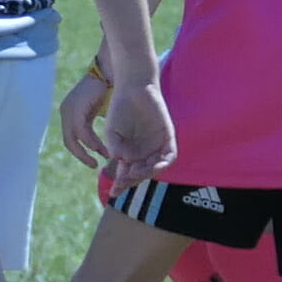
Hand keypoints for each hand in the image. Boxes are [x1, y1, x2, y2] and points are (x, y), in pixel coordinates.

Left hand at [57, 64, 112, 166]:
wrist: (110, 71)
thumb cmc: (109, 90)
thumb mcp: (99, 112)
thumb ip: (97, 127)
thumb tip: (101, 146)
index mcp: (70, 113)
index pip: (71, 139)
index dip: (81, 153)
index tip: (95, 160)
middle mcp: (66, 111)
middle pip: (69, 142)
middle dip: (82, 155)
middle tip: (95, 164)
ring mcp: (69, 109)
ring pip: (73, 138)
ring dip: (88, 150)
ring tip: (103, 155)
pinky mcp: (76, 108)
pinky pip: (81, 131)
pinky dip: (91, 141)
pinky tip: (102, 146)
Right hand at [95, 73, 175, 200]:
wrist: (133, 89)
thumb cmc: (119, 109)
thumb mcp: (112, 132)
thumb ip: (115, 147)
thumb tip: (122, 162)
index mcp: (130, 154)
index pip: (127, 174)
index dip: (121, 185)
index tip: (113, 193)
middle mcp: (144, 153)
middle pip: (141, 174)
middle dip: (133, 181)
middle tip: (124, 181)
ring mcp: (157, 146)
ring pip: (155, 168)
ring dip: (146, 174)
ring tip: (135, 173)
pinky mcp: (167, 137)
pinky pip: (169, 156)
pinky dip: (163, 163)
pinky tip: (155, 166)